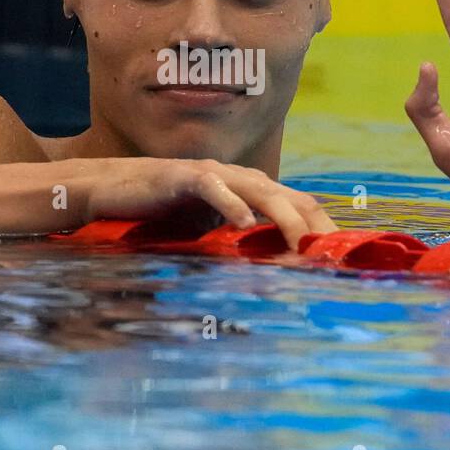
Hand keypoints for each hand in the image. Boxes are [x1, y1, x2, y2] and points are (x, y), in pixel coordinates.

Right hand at [82, 157, 337, 249]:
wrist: (110, 190)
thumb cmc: (160, 212)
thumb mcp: (206, 232)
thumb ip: (236, 243)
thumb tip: (267, 275)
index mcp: (247, 189)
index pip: (296, 203)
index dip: (321, 225)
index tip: (339, 253)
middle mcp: (237, 177)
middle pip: (289, 196)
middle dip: (314, 223)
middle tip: (330, 253)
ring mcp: (213, 174)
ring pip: (259, 190)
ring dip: (282, 216)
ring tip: (300, 242)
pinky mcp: (183, 176)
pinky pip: (213, 187)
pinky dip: (230, 204)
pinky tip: (242, 223)